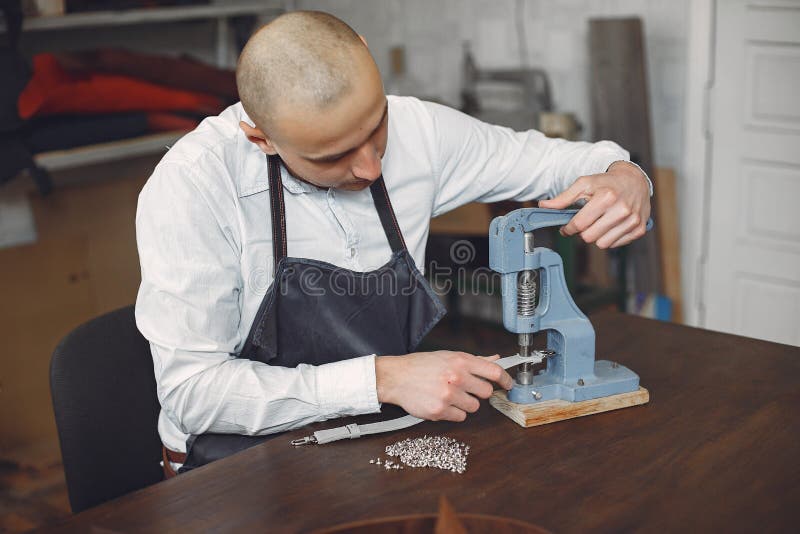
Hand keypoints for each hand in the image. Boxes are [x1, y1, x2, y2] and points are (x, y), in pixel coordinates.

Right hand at [375, 351, 512, 421]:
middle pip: (486, 392)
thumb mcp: (448, 356)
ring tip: (449, 395)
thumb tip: (496, 359)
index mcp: (460, 361)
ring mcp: (448, 395)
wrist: (396, 377)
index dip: (505, 379)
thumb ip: (474, 360)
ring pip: (474, 407)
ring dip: (465, 404)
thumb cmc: (421, 366)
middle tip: (465, 388)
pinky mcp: (440, 411)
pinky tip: (441, 403)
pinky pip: (460, 417)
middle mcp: (456, 377)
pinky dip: (453, 412)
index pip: (494, 372)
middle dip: (478, 392)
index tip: (508, 384)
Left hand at [538, 161, 650, 248]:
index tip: (566, 227)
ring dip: (596, 236)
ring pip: (602, 244)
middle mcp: (622, 209)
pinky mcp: (639, 229)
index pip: (579, 224)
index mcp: (606, 197)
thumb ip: (563, 198)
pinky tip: (610, 225)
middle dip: (582, 232)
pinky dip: (609, 238)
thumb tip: (543, 206)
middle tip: (584, 223)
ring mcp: (632, 220)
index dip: (568, 228)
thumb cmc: (606, 182)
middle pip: (589, 237)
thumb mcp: (584, 184)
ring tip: (598, 223)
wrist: (634, 180)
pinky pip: (615, 245)